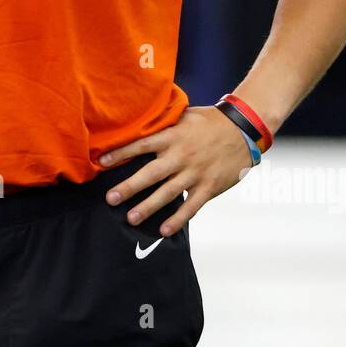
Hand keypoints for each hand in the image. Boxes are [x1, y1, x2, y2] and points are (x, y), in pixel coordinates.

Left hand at [98, 105, 253, 234]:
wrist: (244, 130)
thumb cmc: (209, 121)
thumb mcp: (184, 115)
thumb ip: (163, 123)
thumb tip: (137, 121)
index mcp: (173, 136)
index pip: (141, 145)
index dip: (121, 153)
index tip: (101, 162)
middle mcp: (181, 156)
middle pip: (151, 174)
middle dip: (129, 187)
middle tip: (110, 199)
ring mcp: (196, 173)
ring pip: (168, 193)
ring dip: (148, 207)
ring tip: (131, 218)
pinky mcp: (209, 187)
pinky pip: (191, 206)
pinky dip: (178, 219)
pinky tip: (164, 230)